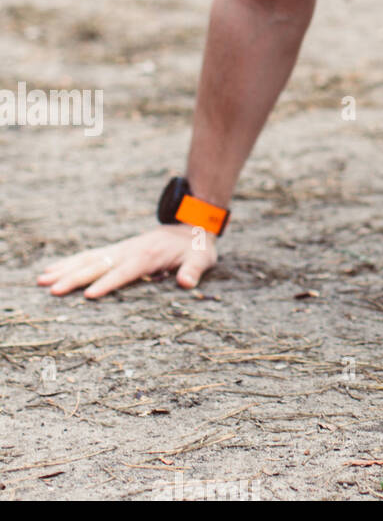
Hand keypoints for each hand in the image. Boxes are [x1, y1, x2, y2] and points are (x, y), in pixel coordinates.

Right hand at [36, 224, 217, 298]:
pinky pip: (91, 255)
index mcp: (149, 256)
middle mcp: (130, 251)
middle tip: (52, 290)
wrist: (192, 224)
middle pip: (99, 265)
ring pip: (89, 259)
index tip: (88, 295)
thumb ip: (194, 270)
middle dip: (75, 278)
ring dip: (66, 269)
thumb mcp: (202, 258)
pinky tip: (53, 269)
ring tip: (42, 279)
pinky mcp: (117, 250)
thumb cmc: (197, 247)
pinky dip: (71, 261)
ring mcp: (121, 249)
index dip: (108, 283)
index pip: (125, 271)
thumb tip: (187, 282)